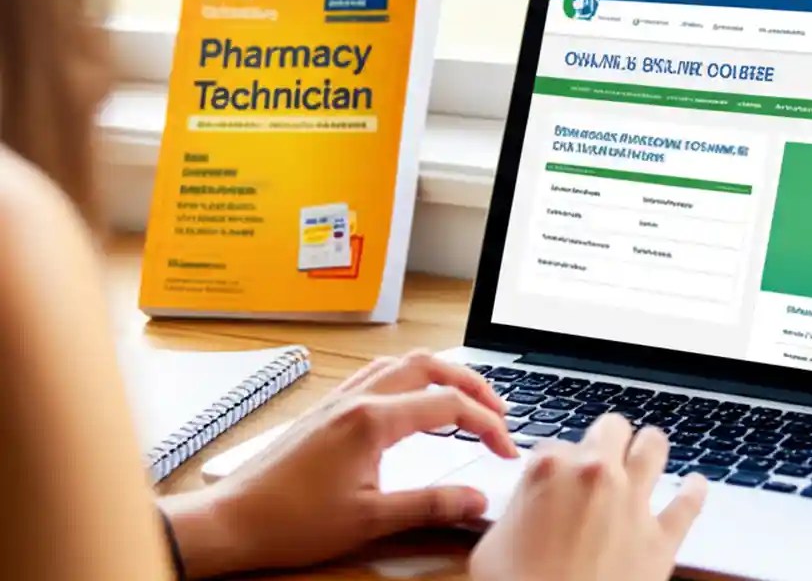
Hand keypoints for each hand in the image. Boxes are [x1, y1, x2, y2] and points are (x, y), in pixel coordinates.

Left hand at [158, 350, 518, 578]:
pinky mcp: (326, 410)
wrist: (233, 521)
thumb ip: (430, 505)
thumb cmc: (290, 521)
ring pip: (402, 363)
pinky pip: (377, 374)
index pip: (449, 405)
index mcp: (372, 420)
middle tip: (499, 412)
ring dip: (441, 374)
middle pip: (430, 366)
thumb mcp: (370, 519)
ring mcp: (339, 400)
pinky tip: (412, 400)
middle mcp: (356, 399)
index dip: (488, 425)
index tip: (506, 450)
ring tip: (465, 398)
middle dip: (472, 384)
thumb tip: (475, 500)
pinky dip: (409, 378)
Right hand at [470, 414, 708, 580]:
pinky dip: (694, 490)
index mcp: (550, 471)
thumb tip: (523, 511)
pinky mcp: (661, 537)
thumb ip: (513, 513)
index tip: (556, 474)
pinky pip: (689, 503)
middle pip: (611, 429)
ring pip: (654, 447)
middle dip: (606, 439)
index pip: (555, 443)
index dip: (556, 460)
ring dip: (649, 447)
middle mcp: (596, 476)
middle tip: (602, 453)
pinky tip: (695, 484)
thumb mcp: (490, 546)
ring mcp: (633, 503)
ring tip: (648, 450)